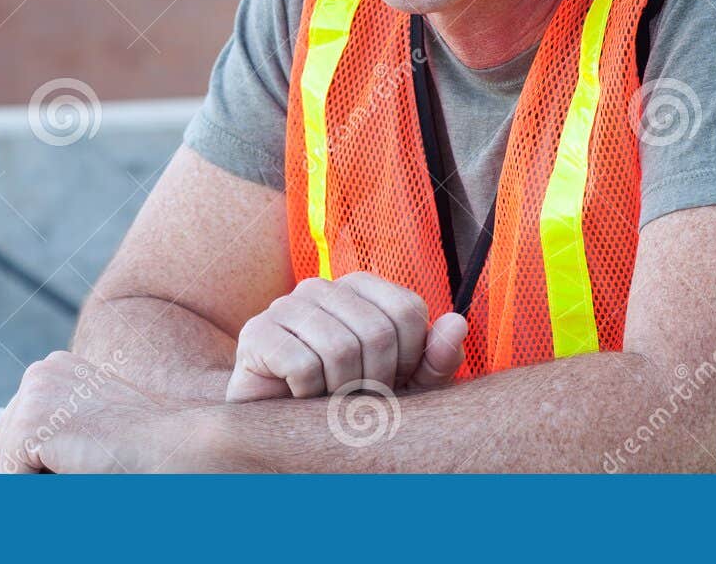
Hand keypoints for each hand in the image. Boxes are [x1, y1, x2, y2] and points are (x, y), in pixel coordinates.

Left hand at [0, 350, 194, 472]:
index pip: (22, 428)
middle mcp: (41, 373)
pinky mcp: (29, 423)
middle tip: (80, 471)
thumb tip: (19, 466)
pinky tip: (77, 473)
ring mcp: (33, 395)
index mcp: (57, 370)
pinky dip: (36, 488)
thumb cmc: (146, 441)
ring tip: (84, 470)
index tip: (72, 467)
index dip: (43, 461)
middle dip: (34, 470)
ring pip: (9, 463)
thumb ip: (61, 432)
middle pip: (9, 443)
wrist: (172, 444)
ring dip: (38, 478)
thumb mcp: (92, 426)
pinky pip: (10, 477)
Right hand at [225, 272, 467, 402]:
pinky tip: (299, 398)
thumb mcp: (404, 386)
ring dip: (341, 391)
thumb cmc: (349, 401)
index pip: (407, 310)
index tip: (391, 380)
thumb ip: (435, 360)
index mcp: (359, 287)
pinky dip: (309, 395)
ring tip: (330, 399)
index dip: (410, 359)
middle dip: (376, 380)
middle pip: (377, 331)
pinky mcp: (257, 333)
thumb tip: (458, 322)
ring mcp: (285, 305)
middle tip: (358, 398)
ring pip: (340, 347)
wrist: (283, 428)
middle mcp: (321, 286)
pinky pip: (303, 364)